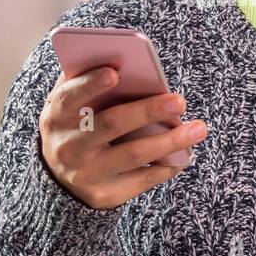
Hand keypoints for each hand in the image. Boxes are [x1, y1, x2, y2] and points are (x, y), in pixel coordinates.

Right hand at [38, 66, 207, 208]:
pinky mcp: (103, 196)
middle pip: (112, 124)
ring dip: (170, 141)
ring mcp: (85, 174)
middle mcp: (68, 146)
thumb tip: (121, 59)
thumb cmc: (75, 124)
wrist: (59, 177)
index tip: (115, 73)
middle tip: (180, 101)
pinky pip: (141, 180)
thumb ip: (86, 80)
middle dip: (148, 111)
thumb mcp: (69, 104)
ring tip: (198, 129)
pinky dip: (166, 166)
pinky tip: (185, 154)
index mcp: (56, 116)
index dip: (90, 84)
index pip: (70, 97)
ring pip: (133, 154)